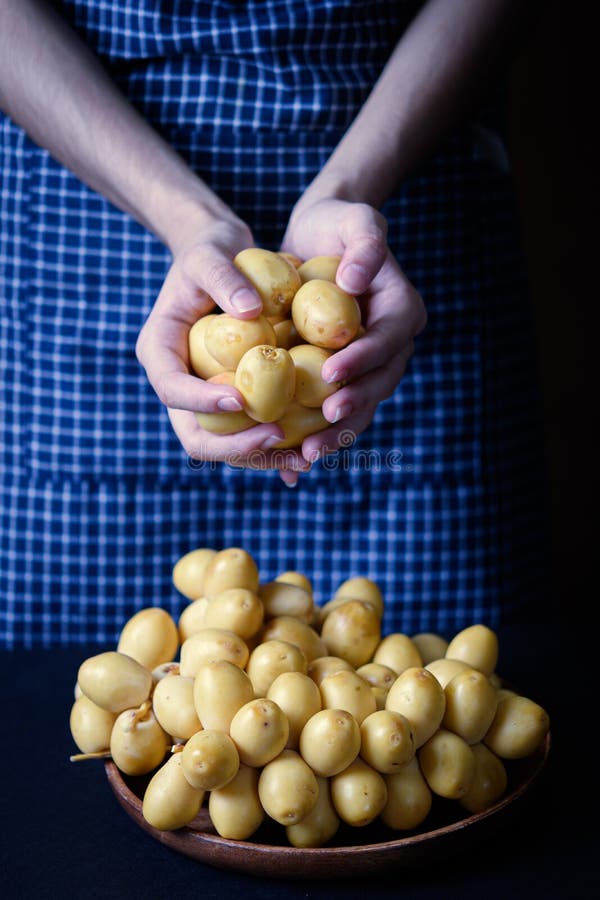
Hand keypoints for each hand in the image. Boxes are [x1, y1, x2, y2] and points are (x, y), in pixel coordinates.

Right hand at [135, 208, 310, 479]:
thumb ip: (224, 278)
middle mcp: (179, 384)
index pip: (172, 389)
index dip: (202, 402)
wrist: (220, 259)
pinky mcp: (232, 401)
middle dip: (235, 446)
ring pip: (225, 445)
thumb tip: (250, 312)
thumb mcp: (212, 253)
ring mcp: (204, 398)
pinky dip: (275, 448)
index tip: (241, 400)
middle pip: (195, 435)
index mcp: (160, 352)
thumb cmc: (211, 251)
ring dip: (261, 457)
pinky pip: (250, 434)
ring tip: (303, 458)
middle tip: (277, 436)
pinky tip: (307, 456)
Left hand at [281, 198, 426, 462]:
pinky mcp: (343, 375)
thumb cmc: (336, 224)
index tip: (331, 374)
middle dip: (352, 410)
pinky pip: (335, 407)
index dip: (364, 361)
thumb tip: (356, 282)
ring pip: (359, 405)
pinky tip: (293, 459)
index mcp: (403, 312)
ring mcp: (369, 364)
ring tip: (307, 456)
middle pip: (378, 384)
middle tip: (322, 429)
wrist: (318, 239)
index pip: (387, 342)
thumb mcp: (354, 219)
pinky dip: (318, 432)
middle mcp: (392, 344)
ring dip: (337, 434)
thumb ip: (365, 244)